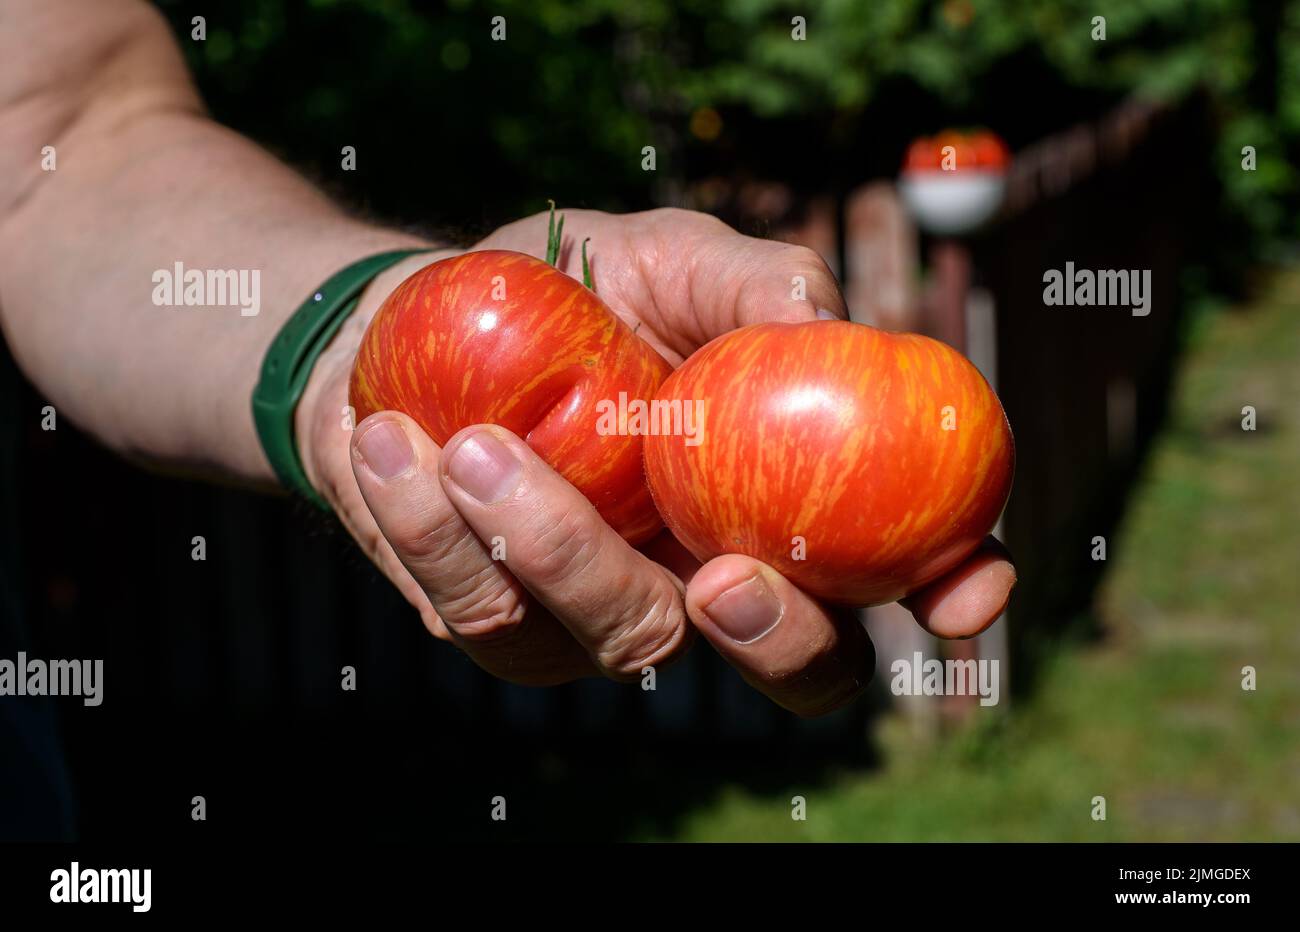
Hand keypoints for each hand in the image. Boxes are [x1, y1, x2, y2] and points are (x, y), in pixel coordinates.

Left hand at [296, 208, 1015, 713]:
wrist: (415, 325)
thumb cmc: (568, 291)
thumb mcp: (668, 258)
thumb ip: (753, 284)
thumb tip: (825, 322)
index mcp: (779, 497)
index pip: (894, 569)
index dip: (948, 592)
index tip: (967, 591)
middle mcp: (711, 577)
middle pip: (794, 668)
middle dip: (773, 640)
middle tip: (722, 577)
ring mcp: (607, 614)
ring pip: (622, 639)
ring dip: (553, 550)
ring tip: (476, 447)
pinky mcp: (501, 622)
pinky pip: (486, 614)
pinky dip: (435, 533)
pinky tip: (401, 445)